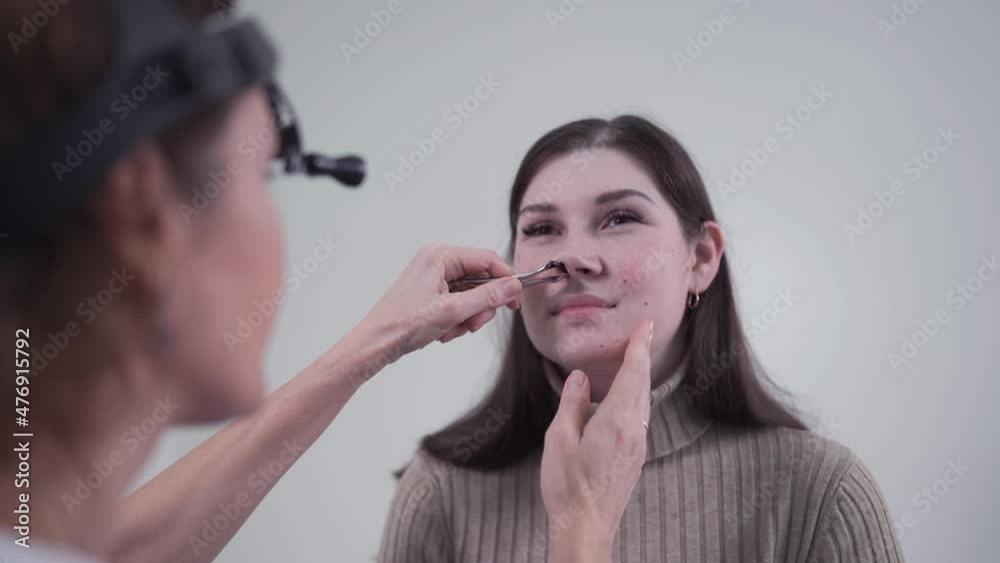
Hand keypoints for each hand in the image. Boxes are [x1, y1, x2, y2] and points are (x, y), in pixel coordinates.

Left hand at [359, 244, 522, 354]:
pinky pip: (458, 301)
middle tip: (473, 324)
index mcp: (440, 255)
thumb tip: (512, 287)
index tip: (514, 302)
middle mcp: (437, 261)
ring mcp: (433, 276)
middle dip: (480, 306)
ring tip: (452, 330)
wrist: (377, 343)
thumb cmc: (403, 324)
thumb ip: (487, 297)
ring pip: (471, 293)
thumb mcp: (453, 311)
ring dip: (468, 316)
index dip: (505, 281)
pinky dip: (457, 318)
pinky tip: (444, 331)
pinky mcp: (431, 291)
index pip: (487, 259)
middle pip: (480, 278)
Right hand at [540, 320, 653, 561]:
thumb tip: (578, 378)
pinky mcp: (634, 458)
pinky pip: (638, 418)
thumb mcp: (559, 440)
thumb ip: (571, 404)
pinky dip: (634, 398)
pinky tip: (623, 397)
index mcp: (615, 422)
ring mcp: (637, 446)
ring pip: (642, 402)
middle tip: (643, 333)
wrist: (585, 527)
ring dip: (639, 377)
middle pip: (641, 384)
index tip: (645, 326)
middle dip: (641, 356)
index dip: (638, 347)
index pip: (632, 374)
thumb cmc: (568, 488)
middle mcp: (634, 431)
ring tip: (633, 359)